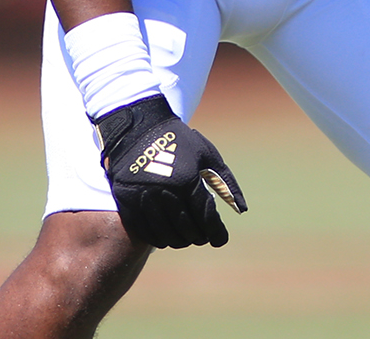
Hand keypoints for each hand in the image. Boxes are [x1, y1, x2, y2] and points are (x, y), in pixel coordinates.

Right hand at [92, 94, 245, 247]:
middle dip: (200, 237)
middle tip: (203, 236)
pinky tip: (166, 237)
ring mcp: (144, 198)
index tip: (220, 239)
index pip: (206, 217)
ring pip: (167, 234)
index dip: (216, 233)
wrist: (137, 128)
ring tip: (187, 237)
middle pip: (188, 229)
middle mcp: (165, 191)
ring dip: (180, 240)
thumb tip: (242, 209)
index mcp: (187, 179)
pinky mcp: (127, 202)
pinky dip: (159, 239)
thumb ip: (226, 182)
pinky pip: (145, 232)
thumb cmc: (179, 141)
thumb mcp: (207, 155)